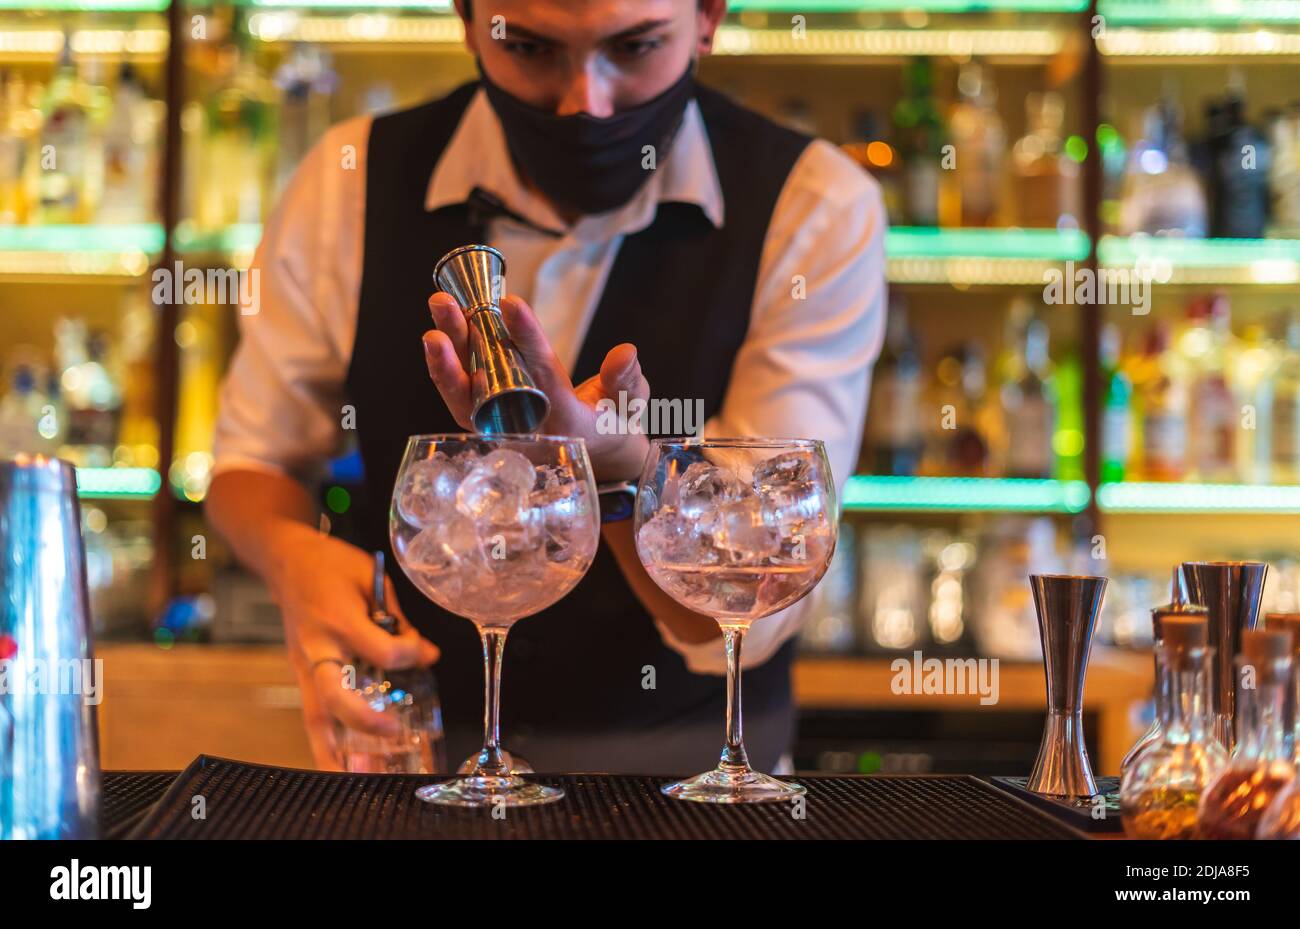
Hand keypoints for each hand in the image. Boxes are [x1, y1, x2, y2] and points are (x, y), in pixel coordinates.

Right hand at [269, 524, 439, 769]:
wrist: (286, 562)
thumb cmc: (332, 566)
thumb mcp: (373, 578)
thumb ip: (399, 619)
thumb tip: (428, 655)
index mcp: (337, 617)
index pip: (378, 649)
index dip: (408, 654)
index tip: (423, 652)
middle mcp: (316, 648)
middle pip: (335, 695)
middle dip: (364, 718)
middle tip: (394, 730)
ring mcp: (304, 666)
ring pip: (317, 717)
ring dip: (338, 751)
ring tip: (364, 776)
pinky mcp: (301, 676)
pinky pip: (313, 716)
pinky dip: (326, 745)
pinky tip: (343, 767)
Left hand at [423, 291, 651, 482]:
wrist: (595, 458)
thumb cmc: (614, 425)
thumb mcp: (629, 405)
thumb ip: (628, 381)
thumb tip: (624, 352)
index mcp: (566, 421)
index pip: (542, 374)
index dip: (526, 338)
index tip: (510, 303)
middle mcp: (527, 428)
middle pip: (487, 385)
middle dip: (463, 344)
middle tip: (446, 304)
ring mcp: (503, 428)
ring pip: (465, 393)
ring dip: (447, 352)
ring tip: (439, 307)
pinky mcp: (489, 423)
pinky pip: (462, 398)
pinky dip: (448, 367)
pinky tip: (439, 331)